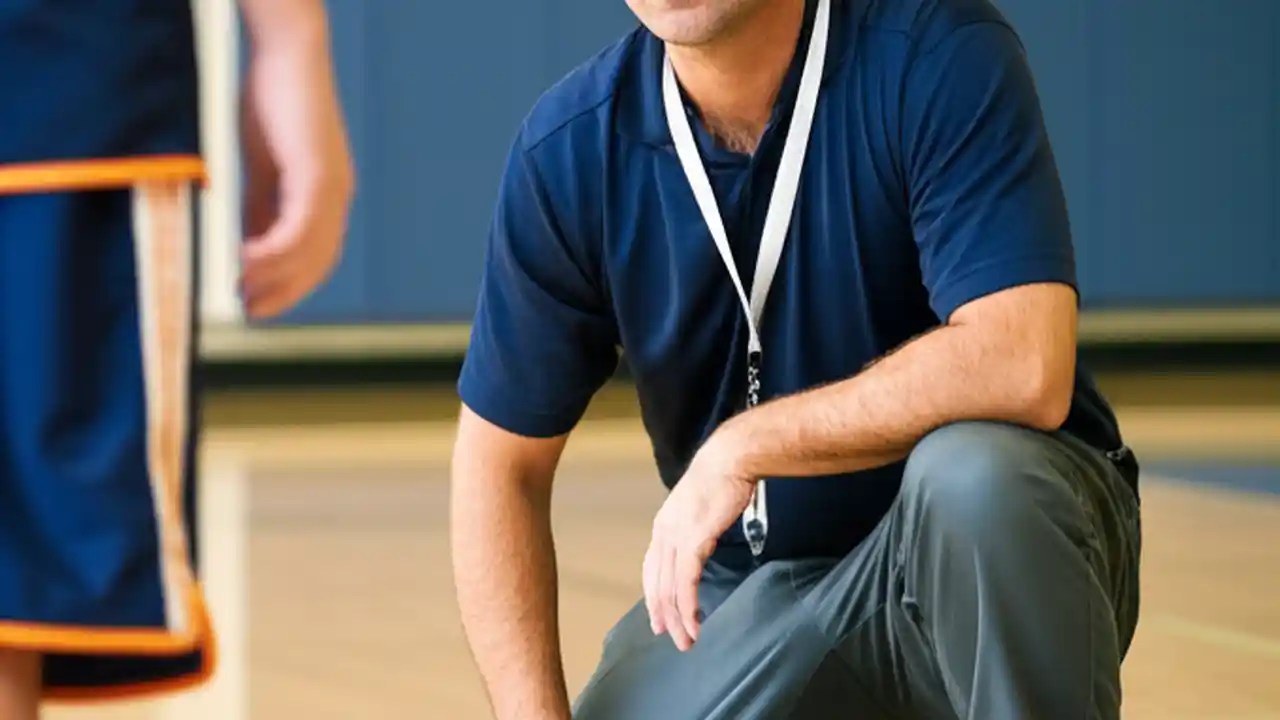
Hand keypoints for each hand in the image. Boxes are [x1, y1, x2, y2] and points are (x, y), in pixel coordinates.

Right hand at [239, 24, 353, 318]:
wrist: (284, 56)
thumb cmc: (270, 106)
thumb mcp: (262, 170)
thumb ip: (259, 209)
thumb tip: (247, 251)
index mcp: (327, 198)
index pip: (316, 258)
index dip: (290, 286)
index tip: (258, 305)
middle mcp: (337, 197)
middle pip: (318, 263)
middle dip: (285, 292)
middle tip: (250, 312)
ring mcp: (332, 187)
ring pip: (309, 251)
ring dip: (275, 278)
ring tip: (241, 293)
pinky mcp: (318, 174)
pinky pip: (298, 228)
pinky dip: (273, 251)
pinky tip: (244, 263)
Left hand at [643, 429, 754, 651]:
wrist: (730, 459)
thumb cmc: (722, 478)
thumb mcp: (701, 507)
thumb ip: (696, 527)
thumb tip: (702, 541)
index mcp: (664, 525)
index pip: (652, 568)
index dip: (654, 595)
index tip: (660, 617)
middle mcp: (663, 532)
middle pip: (657, 583)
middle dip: (664, 614)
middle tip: (672, 637)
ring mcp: (675, 537)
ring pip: (669, 588)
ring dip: (678, 618)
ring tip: (687, 640)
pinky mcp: (692, 542)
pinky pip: (686, 583)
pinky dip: (688, 607)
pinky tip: (694, 622)